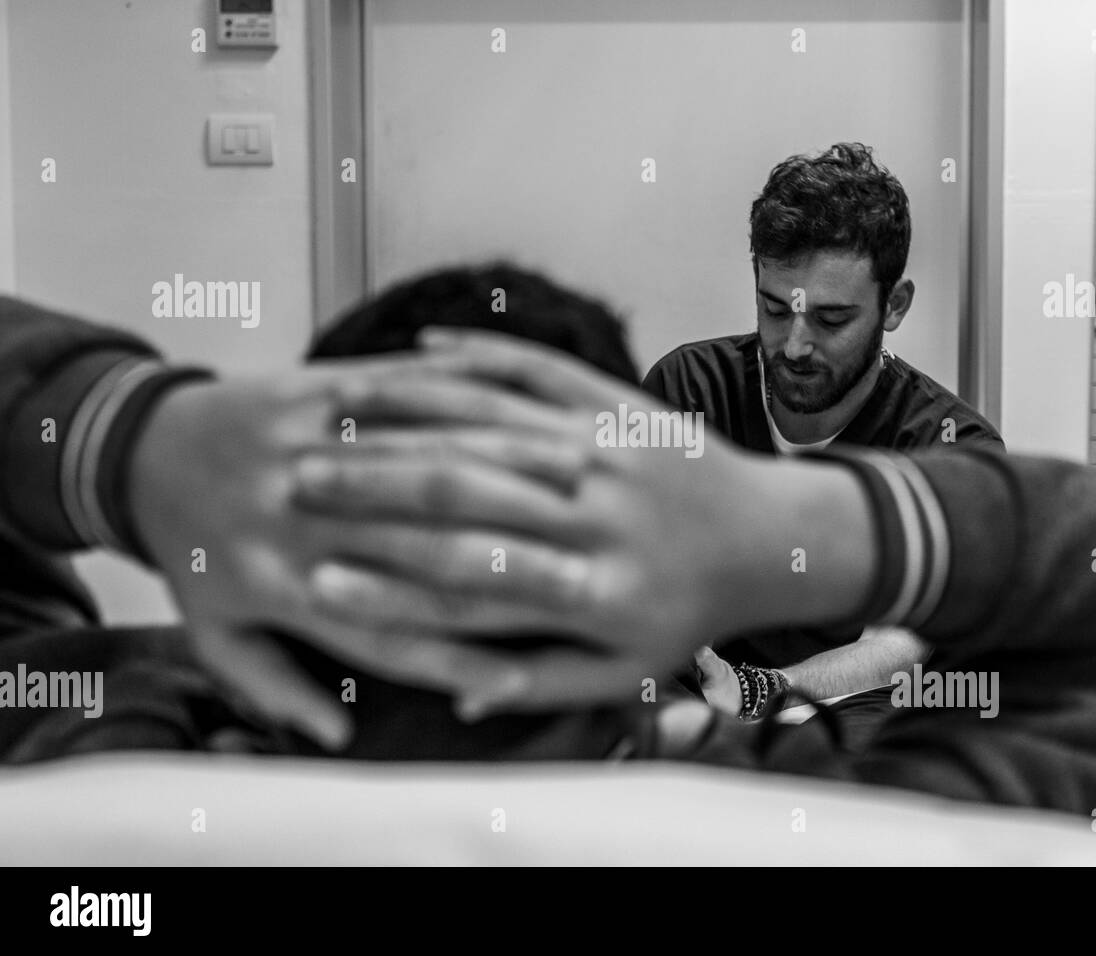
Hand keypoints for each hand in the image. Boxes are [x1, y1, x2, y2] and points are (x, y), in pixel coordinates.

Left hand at [128, 353, 584, 747]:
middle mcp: (297, 522)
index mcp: (281, 589)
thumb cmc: (190, 551)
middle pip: (423, 544)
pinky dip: (460, 404)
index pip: (390, 637)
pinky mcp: (310, 393)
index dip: (460, 660)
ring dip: (505, 467)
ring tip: (578, 475)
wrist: (135, 447)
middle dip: (509, 552)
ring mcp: (305, 449)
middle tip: (585, 563)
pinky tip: (510, 407)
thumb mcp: (214, 634)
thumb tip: (339, 740)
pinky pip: (394, 397)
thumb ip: (277, 689)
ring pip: (421, 462)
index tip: (523, 674)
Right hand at [292, 330, 875, 715]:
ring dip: (404, 414)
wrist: (770, 537)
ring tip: (327, 415)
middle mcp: (598, 510)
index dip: (392, 587)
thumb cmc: (689, 614)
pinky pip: (537, 368)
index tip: (316, 584)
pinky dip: (477, 356)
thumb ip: (540, 683)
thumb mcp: (626, 673)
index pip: (478, 584)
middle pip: (469, 490)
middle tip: (292, 485)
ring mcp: (606, 445)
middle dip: (373, 487)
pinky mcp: (614, 402)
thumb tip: (455, 699)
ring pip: (490, 420)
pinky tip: (418, 349)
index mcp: (600, 590)